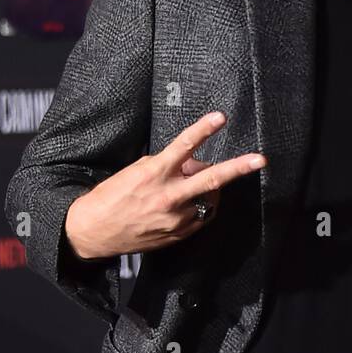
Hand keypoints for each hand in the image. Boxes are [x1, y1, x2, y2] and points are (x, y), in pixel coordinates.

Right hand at [64, 111, 265, 259]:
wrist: (91, 232)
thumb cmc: (111, 197)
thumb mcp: (135, 171)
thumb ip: (166, 165)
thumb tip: (192, 164)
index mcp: (153, 174)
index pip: (183, 147)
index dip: (203, 130)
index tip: (219, 117)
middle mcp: (168, 197)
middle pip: (211, 179)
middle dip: (239, 168)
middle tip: (260, 159)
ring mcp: (175, 218)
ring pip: (209, 198)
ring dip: (207, 189)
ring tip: (187, 186)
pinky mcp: (178, 234)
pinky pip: (201, 216)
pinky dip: (199, 207)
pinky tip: (186, 204)